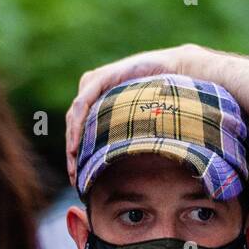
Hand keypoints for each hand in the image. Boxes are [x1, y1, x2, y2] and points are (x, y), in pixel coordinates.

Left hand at [64, 44, 204, 183]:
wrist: (176, 69)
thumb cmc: (163, 95)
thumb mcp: (139, 118)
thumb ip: (126, 131)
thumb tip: (125, 164)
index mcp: (97, 97)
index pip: (80, 128)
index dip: (77, 153)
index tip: (78, 178)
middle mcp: (90, 89)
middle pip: (74, 125)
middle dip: (73, 153)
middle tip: (75, 179)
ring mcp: (93, 82)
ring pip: (74, 118)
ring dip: (72, 144)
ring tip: (75, 168)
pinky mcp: (98, 78)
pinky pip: (82, 105)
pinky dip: (77, 126)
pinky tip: (75, 146)